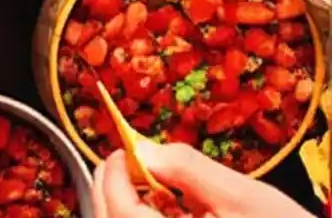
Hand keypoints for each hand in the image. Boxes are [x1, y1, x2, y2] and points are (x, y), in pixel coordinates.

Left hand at [93, 144, 315, 217]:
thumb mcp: (245, 198)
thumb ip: (190, 170)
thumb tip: (146, 150)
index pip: (120, 211)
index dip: (114, 175)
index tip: (123, 150)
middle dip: (114, 190)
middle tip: (130, 163)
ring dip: (127, 208)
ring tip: (153, 186)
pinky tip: (173, 211)